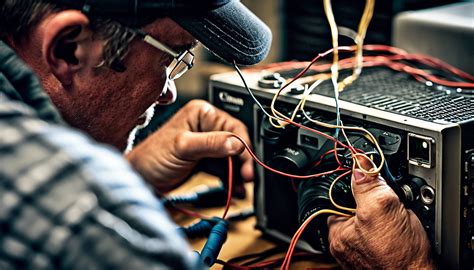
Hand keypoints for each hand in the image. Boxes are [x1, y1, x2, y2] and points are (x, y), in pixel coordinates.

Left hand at [126, 100, 252, 193]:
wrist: (141, 180)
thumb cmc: (152, 157)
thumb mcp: (183, 147)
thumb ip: (211, 143)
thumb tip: (237, 143)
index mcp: (201, 114)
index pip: (233, 128)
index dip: (243, 146)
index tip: (248, 164)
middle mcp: (206, 126)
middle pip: (235, 143)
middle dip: (243, 162)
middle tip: (248, 178)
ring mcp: (206, 144)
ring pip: (231, 158)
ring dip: (238, 173)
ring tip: (242, 187)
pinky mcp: (205, 159)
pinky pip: (224, 168)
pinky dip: (230, 179)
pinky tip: (235, 189)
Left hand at [327, 157, 433, 268]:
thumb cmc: (400, 257)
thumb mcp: (383, 207)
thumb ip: (368, 184)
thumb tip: (359, 162)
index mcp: (336, 231)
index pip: (338, 197)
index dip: (356, 186)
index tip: (371, 183)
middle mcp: (344, 243)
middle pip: (355, 208)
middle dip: (372, 202)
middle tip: (390, 205)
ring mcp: (359, 251)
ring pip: (369, 221)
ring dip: (383, 215)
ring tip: (398, 219)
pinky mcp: (375, 256)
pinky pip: (380, 234)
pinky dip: (390, 230)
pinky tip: (401, 231)